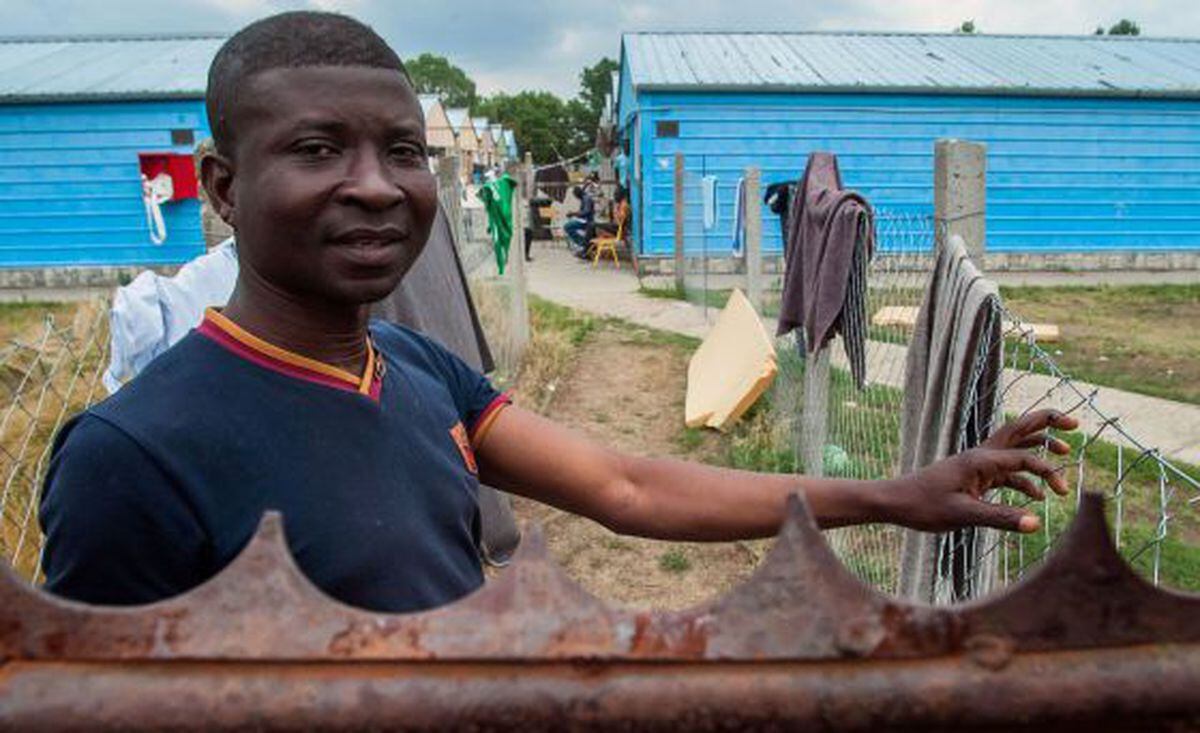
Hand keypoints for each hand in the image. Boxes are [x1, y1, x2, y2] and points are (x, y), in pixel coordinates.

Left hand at [882, 410, 1078, 532]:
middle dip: (1048, 424)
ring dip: (1039, 449)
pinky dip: (1023, 479)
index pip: (1025, 458)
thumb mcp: (964, 515)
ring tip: (1065, 449)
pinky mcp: (973, 478)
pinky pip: (1005, 472)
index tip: (1061, 493)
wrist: (895, 502)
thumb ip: (1001, 518)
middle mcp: (981, 456)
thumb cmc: (923, 506)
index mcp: (980, 460)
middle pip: (1020, 431)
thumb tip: (1036, 524)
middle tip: (1076, 423)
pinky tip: (1036, 497)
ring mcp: (977, 466)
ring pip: (1014, 449)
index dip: (1048, 472)